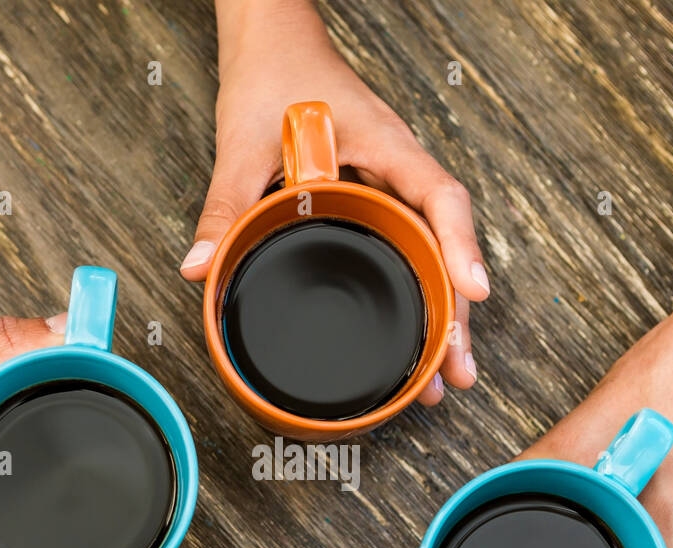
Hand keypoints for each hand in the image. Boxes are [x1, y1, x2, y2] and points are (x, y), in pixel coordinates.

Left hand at [182, 2, 488, 404]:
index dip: (460, 247)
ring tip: (442, 377)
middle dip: (456, 312)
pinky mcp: (374, 201)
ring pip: (430, 256)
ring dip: (441, 315)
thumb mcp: (243, 142)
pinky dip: (416, 296)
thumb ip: (225, 206)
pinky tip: (414, 337)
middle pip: (445, 245)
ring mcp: (390, 188)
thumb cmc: (273, 74)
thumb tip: (200, 267)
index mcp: (385, 145)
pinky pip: (406, 250)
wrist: (272, 44)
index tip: (472, 292)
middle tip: (457, 371)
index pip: (439, 196)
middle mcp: (398, 170)